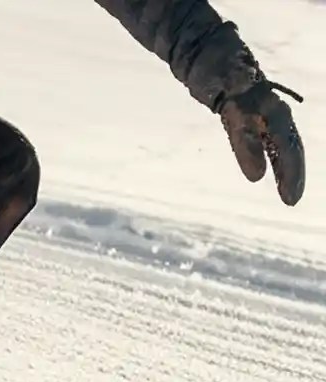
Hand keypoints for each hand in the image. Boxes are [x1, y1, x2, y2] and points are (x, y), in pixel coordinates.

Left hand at [219, 81, 305, 205]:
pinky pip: (267, 138)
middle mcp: (275, 114)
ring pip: (280, 144)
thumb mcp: (234, 115)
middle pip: (290, 148)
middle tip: (291, 201)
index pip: (290, 150)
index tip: (290, 200)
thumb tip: (256, 178)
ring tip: (285, 191)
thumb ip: (246, 145)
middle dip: (292, 175)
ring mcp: (264, 113)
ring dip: (284, 167)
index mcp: (277, 114)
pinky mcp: (250, 113)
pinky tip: (268, 167)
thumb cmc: (224, 80)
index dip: (291, 175)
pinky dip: (271, 155)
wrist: (213, 57)